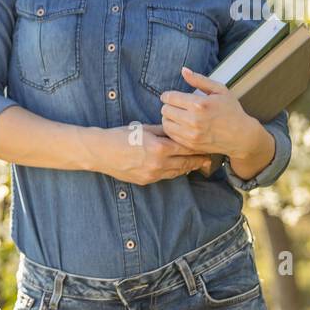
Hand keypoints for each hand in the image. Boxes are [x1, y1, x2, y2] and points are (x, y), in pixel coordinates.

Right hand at [94, 122, 213, 184]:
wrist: (100, 152)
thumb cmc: (120, 136)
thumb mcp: (144, 129)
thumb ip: (163, 131)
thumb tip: (178, 130)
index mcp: (160, 148)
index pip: (186, 148)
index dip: (198, 147)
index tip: (206, 145)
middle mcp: (158, 164)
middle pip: (185, 163)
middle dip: (197, 160)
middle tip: (208, 158)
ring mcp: (152, 174)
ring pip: (177, 172)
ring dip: (187, 168)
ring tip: (196, 164)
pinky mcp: (146, 180)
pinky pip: (165, 176)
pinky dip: (174, 172)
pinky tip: (178, 168)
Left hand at [160, 67, 260, 156]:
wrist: (241, 136)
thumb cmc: (231, 110)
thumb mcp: (220, 90)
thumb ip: (199, 80)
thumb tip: (183, 70)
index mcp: (200, 104)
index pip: (170, 97)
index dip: (167, 95)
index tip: (169, 96)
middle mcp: (194, 120)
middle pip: (165, 110)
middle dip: (168, 106)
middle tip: (175, 106)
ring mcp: (191, 134)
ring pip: (166, 123)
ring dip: (168, 118)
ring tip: (176, 115)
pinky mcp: (190, 144)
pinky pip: (171, 135)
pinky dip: (172, 129)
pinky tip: (179, 125)